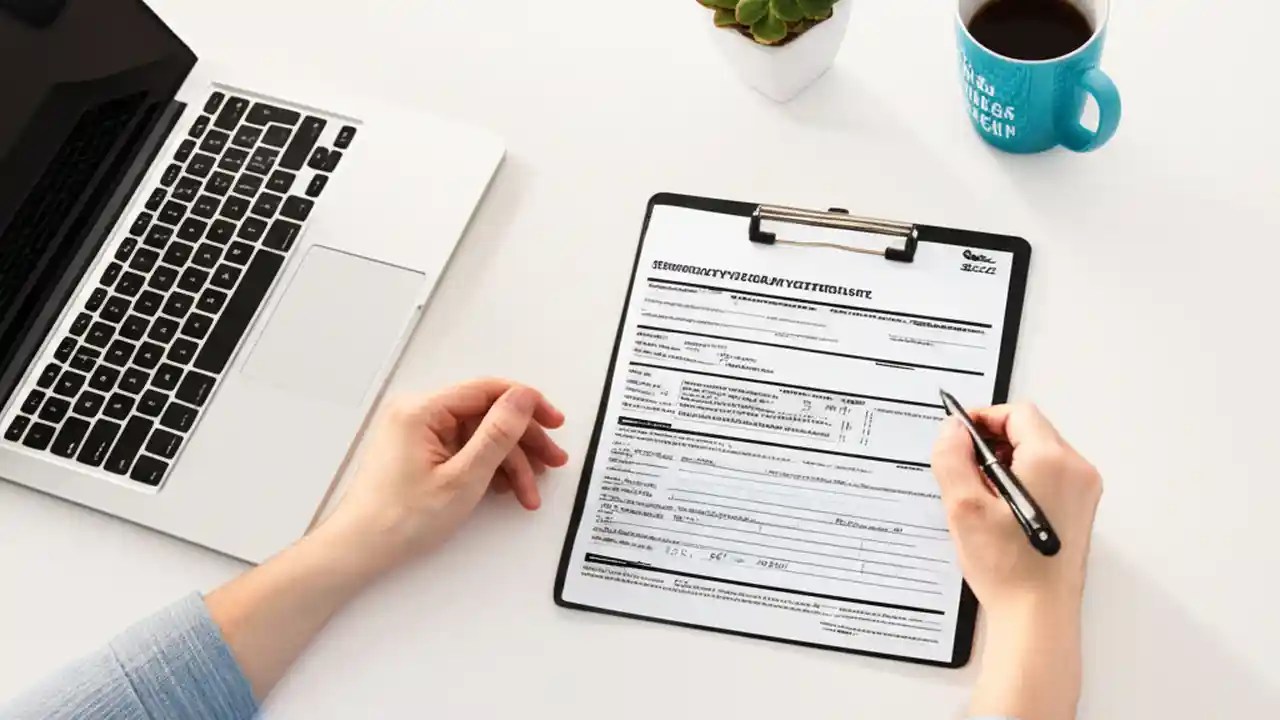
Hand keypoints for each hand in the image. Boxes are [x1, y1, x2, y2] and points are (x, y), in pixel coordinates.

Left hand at [322, 379, 569, 570]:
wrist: (360, 550)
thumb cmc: (401, 519)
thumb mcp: (463, 477)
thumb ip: (498, 434)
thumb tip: (523, 398)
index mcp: (423, 410)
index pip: (487, 390)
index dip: (527, 404)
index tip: (554, 422)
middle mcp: (419, 413)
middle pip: (487, 415)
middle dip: (523, 442)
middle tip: (552, 461)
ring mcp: (418, 432)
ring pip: (479, 437)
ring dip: (509, 462)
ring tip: (530, 491)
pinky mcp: (420, 451)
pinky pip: (464, 450)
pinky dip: (488, 469)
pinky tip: (506, 490)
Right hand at [931, 403, 1101, 615]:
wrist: (1037, 615)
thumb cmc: (1009, 568)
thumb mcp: (964, 506)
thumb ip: (953, 457)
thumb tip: (952, 430)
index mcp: (1052, 461)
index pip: (1017, 414)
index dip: (983, 417)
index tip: (958, 432)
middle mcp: (1076, 470)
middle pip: (1031, 430)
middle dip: (993, 441)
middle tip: (963, 465)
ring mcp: (1083, 491)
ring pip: (1039, 452)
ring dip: (1006, 461)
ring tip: (980, 493)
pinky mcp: (1080, 509)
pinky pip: (1049, 475)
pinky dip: (1022, 478)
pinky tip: (999, 508)